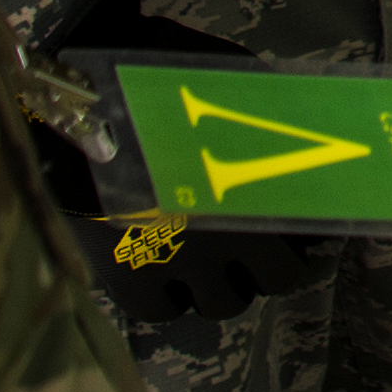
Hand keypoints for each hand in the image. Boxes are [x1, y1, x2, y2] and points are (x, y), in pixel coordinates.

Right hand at [27, 0, 336, 327]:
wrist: (77, 96)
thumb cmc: (160, 80)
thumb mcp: (234, 87)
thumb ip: (268, 123)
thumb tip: (301, 134)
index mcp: (264, 190)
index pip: (313, 236)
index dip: (309, 230)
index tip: (299, 221)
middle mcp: (232, 238)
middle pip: (276, 279)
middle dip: (269, 261)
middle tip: (251, 241)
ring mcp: (181, 265)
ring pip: (225, 303)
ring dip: (223, 282)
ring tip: (204, 256)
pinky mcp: (128, 279)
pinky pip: (161, 311)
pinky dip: (167, 296)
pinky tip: (160, 270)